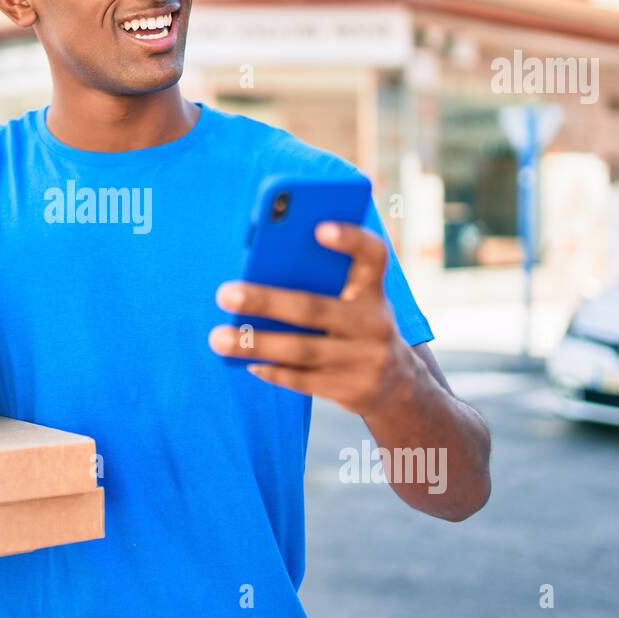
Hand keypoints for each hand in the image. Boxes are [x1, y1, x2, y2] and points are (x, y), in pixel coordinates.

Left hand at [208, 221, 418, 419]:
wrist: (400, 387)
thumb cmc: (356, 327)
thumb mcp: (355, 302)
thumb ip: (322, 285)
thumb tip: (259, 276)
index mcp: (373, 289)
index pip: (372, 255)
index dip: (350, 240)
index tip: (318, 229)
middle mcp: (375, 321)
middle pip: (314, 307)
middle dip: (265, 301)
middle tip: (224, 294)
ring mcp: (366, 359)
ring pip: (302, 348)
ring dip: (255, 343)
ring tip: (218, 337)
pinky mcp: (353, 389)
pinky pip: (303, 379)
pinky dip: (272, 369)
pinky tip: (247, 362)